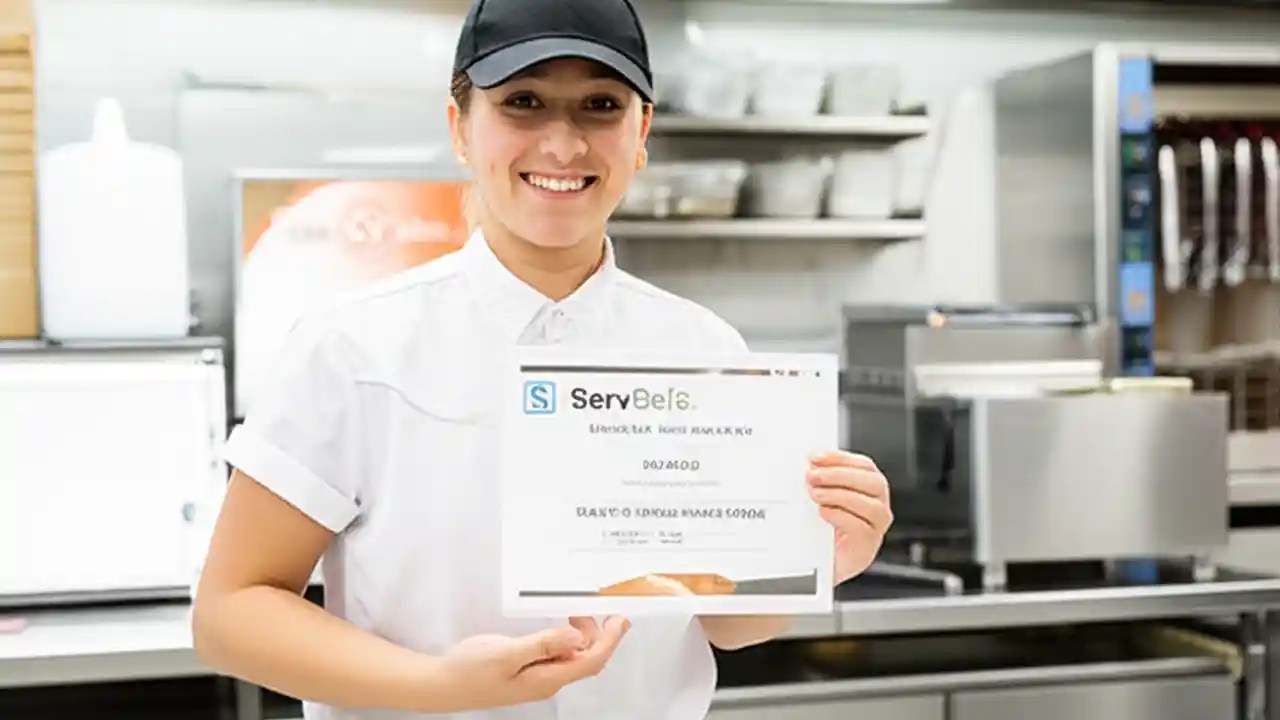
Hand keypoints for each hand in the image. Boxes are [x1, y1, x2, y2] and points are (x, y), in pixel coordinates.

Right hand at [435, 616, 629, 710]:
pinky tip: (559, 628)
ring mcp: (538, 678)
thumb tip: (577, 638)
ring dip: (581, 635)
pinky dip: (566, 639)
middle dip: (598, 634)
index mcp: (547, 679)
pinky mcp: (529, 672)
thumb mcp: (507, 653)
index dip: (610, 640)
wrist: (441, 684)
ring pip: (573, 657)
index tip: (621, 620)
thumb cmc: (469, 670)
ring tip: (574, 614)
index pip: (591, 660)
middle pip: (587, 659)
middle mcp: (548, 681)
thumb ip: (544, 644)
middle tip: (594, 608)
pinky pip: (558, 656)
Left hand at [807, 450, 892, 585]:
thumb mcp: (821, 499)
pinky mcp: (866, 546)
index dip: (841, 458)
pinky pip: (860, 527)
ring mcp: (875, 528)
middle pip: (873, 482)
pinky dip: (840, 516)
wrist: (818, 565)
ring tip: (815, 493)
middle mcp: (878, 507)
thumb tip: (809, 464)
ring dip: (839, 494)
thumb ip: (821, 481)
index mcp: (869, 490)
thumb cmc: (821, 530)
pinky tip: (823, 512)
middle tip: (813, 475)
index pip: (864, 466)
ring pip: (870, 505)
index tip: (817, 456)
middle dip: (840, 474)